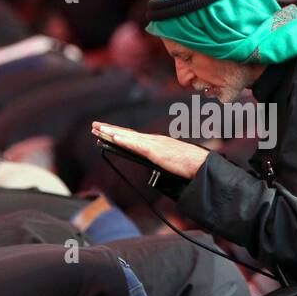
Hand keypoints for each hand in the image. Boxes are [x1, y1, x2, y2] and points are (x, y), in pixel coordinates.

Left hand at [91, 122, 208, 178]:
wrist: (202, 165)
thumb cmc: (189, 166)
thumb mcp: (169, 164)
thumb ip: (158, 163)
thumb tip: (153, 170)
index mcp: (156, 143)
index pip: (133, 137)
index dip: (118, 133)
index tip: (106, 131)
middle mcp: (153, 140)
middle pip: (127, 133)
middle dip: (110, 129)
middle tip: (94, 125)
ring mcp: (154, 144)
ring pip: (128, 137)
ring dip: (112, 132)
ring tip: (98, 129)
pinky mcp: (155, 151)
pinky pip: (136, 145)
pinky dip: (124, 140)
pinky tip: (113, 138)